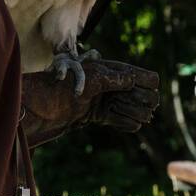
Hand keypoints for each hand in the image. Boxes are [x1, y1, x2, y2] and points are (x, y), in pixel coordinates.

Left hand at [21, 59, 159, 145]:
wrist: (42, 107)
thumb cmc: (64, 87)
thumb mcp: (92, 79)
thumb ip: (113, 79)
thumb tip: (133, 79)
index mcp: (105, 70)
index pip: (132, 73)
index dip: (144, 80)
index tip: (153, 88)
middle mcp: (105, 85)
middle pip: (132, 92)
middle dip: (141, 98)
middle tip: (151, 107)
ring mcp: (100, 101)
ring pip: (124, 106)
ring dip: (135, 111)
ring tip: (147, 117)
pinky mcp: (94, 116)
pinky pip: (114, 119)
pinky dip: (124, 122)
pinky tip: (136, 125)